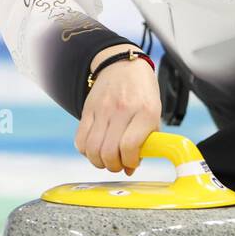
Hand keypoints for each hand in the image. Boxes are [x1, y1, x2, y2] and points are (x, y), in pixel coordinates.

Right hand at [74, 44, 160, 174]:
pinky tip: (95, 149)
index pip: (130, 146)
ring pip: (92, 149)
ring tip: (107, 159)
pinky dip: (86, 151)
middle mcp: (123, 110)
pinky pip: (80, 139)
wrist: (123, 66)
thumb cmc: (143, 94)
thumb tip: (130, 170)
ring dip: (99, 162)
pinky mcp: (87, 110)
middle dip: (113, 166)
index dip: (129, 162)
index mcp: (145, 112)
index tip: (131, 163)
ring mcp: (103, 110)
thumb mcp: (154, 114)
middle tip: (118, 164)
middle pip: (108, 152)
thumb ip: (146, 141)